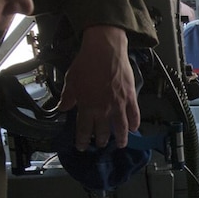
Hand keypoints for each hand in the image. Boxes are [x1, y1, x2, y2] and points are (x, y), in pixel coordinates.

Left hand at [56, 25, 138, 149]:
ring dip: (121, 139)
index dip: (82, 141)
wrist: (105, 50)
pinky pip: (134, 115)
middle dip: (101, 141)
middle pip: (103, 132)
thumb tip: (63, 107)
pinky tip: (134, 128)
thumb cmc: (87, 63)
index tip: (82, 146)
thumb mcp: (71, 80)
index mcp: (87, 106)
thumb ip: (68, 96)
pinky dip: (134, 124)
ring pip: (121, 128)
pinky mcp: (130, 97)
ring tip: (121, 144)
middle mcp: (103, 109)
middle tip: (100, 144)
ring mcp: (119, 105)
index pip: (84, 130)